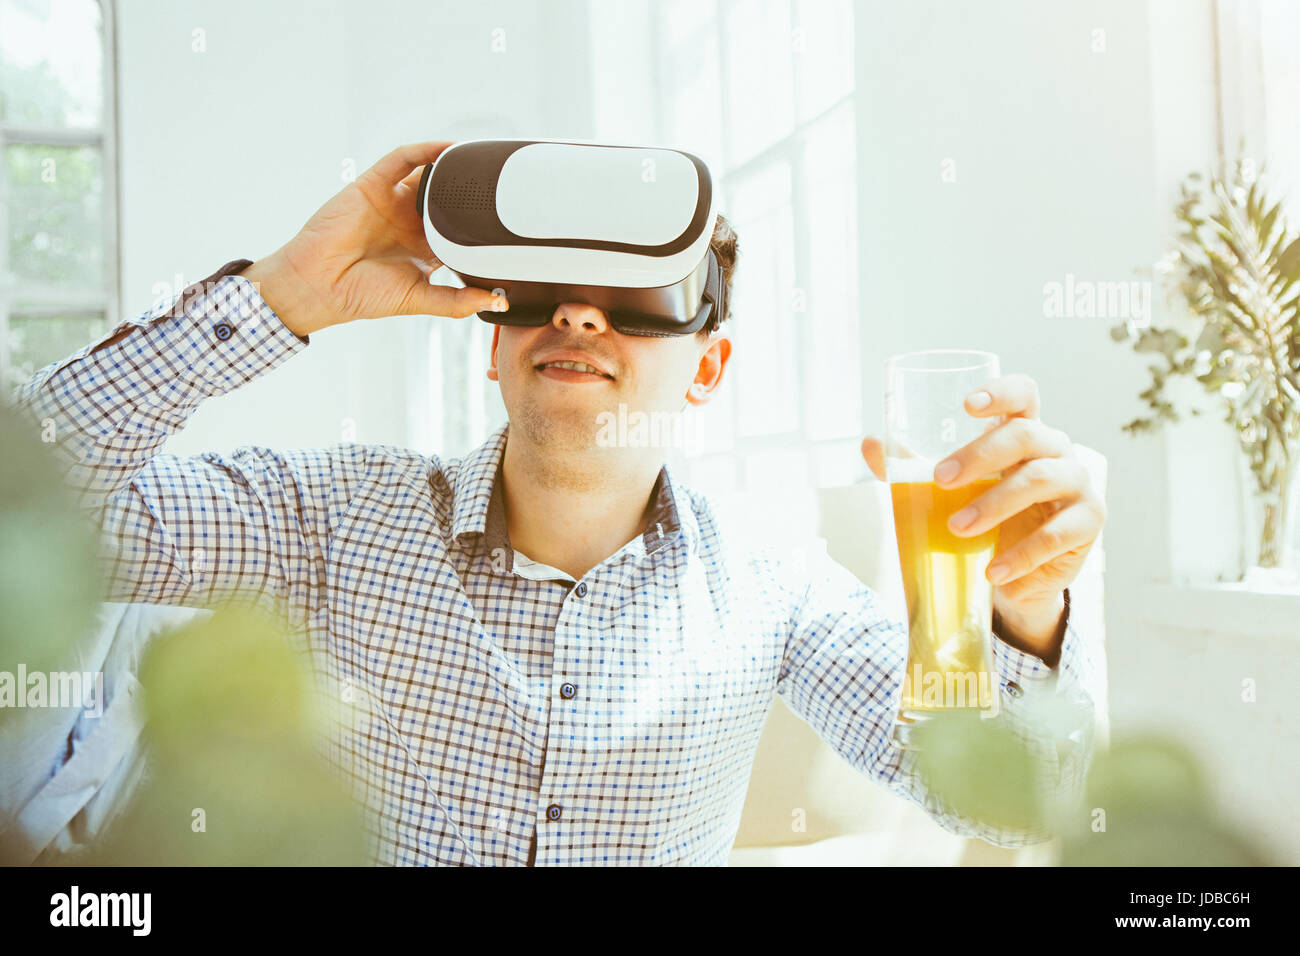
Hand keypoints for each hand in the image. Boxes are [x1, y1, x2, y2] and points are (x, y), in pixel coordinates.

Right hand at [242, 142, 508, 336]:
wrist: (318, 286)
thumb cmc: (363, 296)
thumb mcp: (419, 299)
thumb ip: (457, 300)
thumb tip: (497, 301)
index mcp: (424, 248)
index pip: (461, 228)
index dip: (484, 221)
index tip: (515, 216)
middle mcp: (410, 221)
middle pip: (449, 197)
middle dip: (474, 188)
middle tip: (508, 179)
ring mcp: (391, 201)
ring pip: (429, 174)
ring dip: (453, 164)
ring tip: (483, 157)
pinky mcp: (372, 185)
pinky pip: (402, 159)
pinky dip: (425, 150)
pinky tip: (448, 149)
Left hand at [861, 374, 1105, 657]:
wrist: (1021, 573)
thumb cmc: (987, 515)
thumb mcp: (951, 490)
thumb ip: (911, 466)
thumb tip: (869, 443)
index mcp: (1023, 431)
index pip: (1024, 395)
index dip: (1001, 392)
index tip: (966, 405)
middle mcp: (1056, 449)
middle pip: (1025, 435)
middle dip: (980, 455)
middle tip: (940, 479)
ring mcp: (1078, 483)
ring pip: (1041, 479)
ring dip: (995, 504)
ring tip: (957, 529)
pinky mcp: (1088, 522)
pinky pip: (1059, 533)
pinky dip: (1022, 554)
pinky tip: (992, 570)